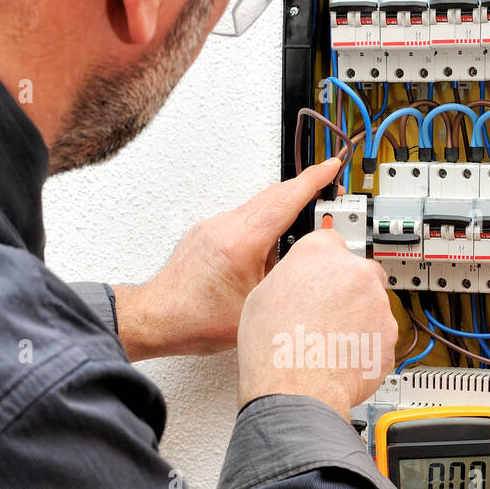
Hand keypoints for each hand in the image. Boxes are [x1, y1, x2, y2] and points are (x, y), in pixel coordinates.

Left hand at [113, 158, 340, 360]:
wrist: (158, 318)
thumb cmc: (196, 320)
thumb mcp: (258, 305)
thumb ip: (285, 278)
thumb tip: (308, 262)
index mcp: (241, 242)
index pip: (285, 200)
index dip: (314, 181)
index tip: (330, 168)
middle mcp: (225, 227)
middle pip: (274, 196)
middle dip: (304, 193)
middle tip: (328, 201)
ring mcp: (213, 227)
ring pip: (258, 207)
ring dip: (282, 212)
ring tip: (299, 235)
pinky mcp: (207, 233)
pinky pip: (243, 219)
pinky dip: (263, 226)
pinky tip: (269, 250)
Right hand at [237, 228, 397, 419]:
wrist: (296, 388)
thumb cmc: (273, 348)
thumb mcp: (262, 295)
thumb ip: (291, 277)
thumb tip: (296, 281)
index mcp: (319, 253)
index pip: (331, 240)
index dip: (325, 261)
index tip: (325, 273)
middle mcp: (353, 272)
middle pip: (359, 271)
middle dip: (348, 290)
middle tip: (326, 314)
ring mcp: (376, 303)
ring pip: (372, 304)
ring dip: (358, 318)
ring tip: (330, 341)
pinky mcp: (389, 335)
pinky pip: (380, 335)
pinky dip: (366, 343)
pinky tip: (343, 356)